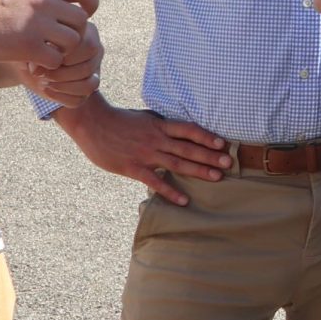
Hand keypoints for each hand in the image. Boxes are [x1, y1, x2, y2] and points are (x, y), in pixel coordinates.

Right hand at [0, 0, 96, 66]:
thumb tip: (51, 0)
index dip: (89, 5)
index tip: (84, 15)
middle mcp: (45, 3)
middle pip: (82, 22)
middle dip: (75, 35)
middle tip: (60, 44)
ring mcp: (38, 25)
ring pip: (73, 42)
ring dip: (63, 52)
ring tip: (47, 55)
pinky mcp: (28, 47)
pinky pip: (56, 60)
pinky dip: (50, 66)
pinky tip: (36, 65)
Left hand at [21, 21, 104, 103]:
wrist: (25, 60)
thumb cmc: (29, 46)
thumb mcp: (31, 43)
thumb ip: (37, 48)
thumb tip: (37, 67)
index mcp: (87, 33)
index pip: (89, 46)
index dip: (68, 54)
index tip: (46, 56)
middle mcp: (94, 51)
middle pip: (89, 67)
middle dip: (63, 73)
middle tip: (42, 73)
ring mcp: (92, 71)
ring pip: (90, 85)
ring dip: (64, 86)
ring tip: (44, 81)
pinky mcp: (83, 88)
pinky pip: (81, 99)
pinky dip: (61, 97)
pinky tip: (46, 89)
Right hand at [52, 97, 231, 205]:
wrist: (91, 123)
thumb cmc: (117, 121)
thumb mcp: (143, 119)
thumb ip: (159, 127)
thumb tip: (176, 132)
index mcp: (159, 126)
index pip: (189, 130)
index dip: (207, 136)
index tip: (223, 143)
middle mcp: (156, 139)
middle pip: (188, 148)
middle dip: (210, 155)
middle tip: (229, 163)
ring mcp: (146, 154)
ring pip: (177, 164)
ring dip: (199, 171)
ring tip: (217, 178)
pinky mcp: (133, 168)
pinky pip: (156, 181)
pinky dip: (171, 191)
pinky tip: (184, 200)